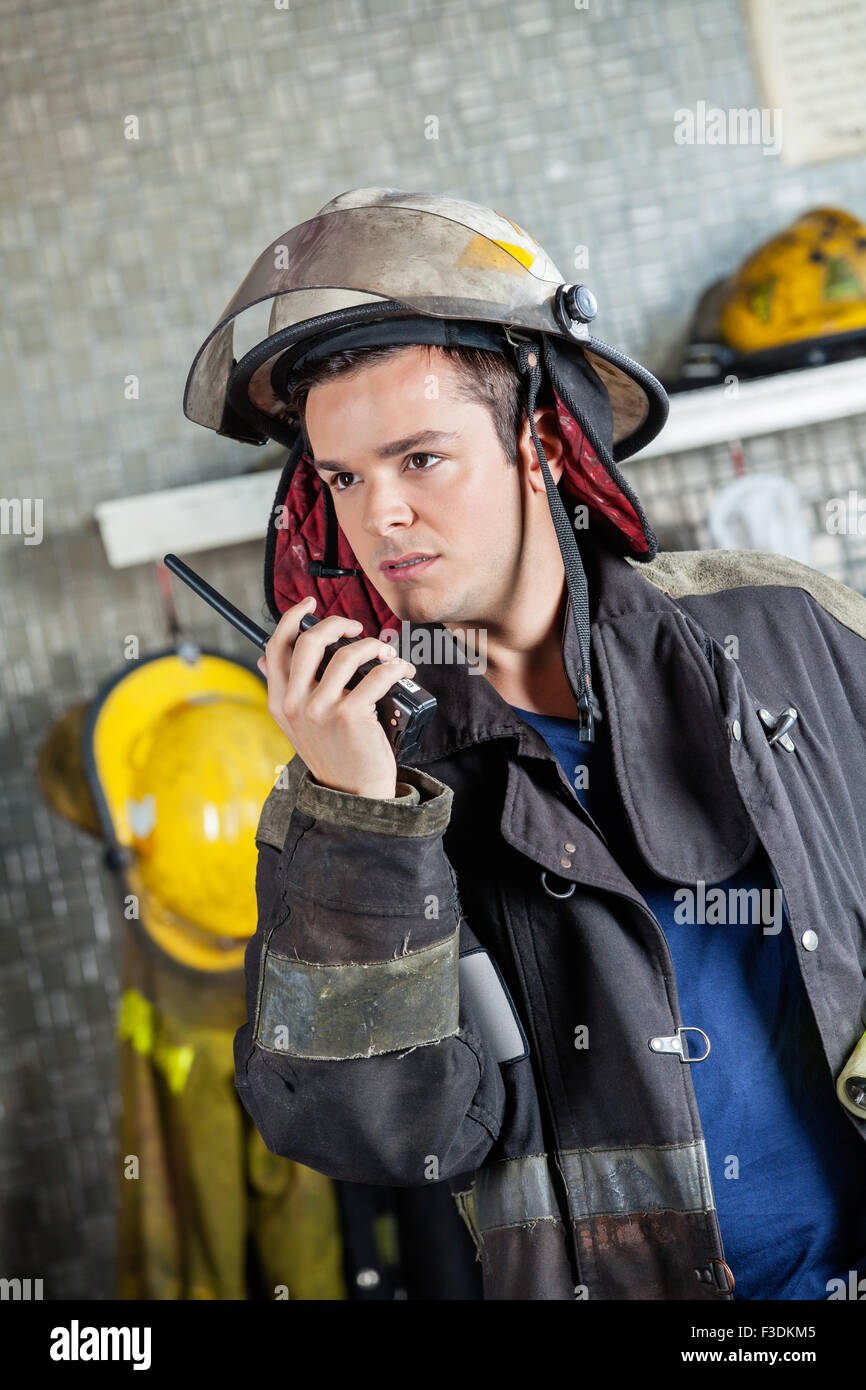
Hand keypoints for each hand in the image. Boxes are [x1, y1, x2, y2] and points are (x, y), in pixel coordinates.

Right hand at [256, 598, 416, 798]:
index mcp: (279, 702)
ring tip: (387, 655)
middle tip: (356, 628)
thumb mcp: (296, 725)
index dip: (291, 618)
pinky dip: (395, 667)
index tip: (309, 604)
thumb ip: (285, 691)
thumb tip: (263, 660)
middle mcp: (295, 704)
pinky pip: (376, 675)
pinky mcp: (351, 716)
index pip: (275, 648)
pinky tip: (401, 672)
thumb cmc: (332, 755)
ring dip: (374, 646)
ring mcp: (321, 710)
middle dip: (336, 624)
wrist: (351, 795)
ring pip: (347, 654)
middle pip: (309, 641)